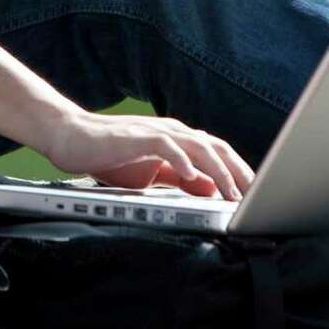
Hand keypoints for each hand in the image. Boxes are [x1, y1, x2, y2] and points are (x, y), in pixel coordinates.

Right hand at [41, 109, 254, 201]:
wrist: (73, 138)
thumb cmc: (111, 155)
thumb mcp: (152, 174)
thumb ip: (179, 179)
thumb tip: (210, 189)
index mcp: (180, 141)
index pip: (219, 154)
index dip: (240, 173)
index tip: (256, 196)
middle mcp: (175, 132)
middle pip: (217, 148)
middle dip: (239, 172)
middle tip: (256, 196)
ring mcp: (158, 132)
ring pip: (198, 146)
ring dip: (217, 170)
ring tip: (230, 192)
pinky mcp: (139, 135)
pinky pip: (166, 145)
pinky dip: (182, 160)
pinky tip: (192, 176)